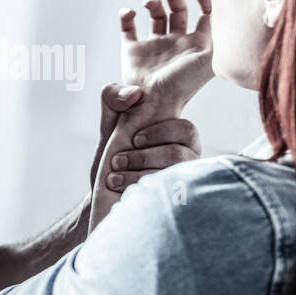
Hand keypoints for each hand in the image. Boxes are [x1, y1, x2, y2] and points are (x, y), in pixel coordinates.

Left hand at [88, 82, 201, 232]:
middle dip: (143, 158)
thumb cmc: (115, 148)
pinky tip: (124, 193)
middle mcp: (187, 157)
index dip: (160, 133)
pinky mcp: (173, 200)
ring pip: (169, 178)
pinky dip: (141, 194)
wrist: (108, 186)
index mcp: (179, 134)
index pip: (186, 130)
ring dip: (137, 177)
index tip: (135, 139)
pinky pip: (164, 198)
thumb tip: (134, 94)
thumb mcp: (110, 119)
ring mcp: (182, 181)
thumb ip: (113, 96)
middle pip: (176, 155)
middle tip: (116, 161)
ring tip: (113, 179)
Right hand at [116, 0, 214, 115]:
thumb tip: (229, 11)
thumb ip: (222, 36)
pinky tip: (130, 13)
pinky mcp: (133, 50)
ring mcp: (154, 45)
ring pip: (155, 14)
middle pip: (178, 8)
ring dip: (152, 1)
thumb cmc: (185, 84)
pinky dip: (126, 16)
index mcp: (198, 43)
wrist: (155, 104)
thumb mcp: (210, 59)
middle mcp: (177, 42)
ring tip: (150, 3)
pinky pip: (127, 27)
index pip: (204, 11)